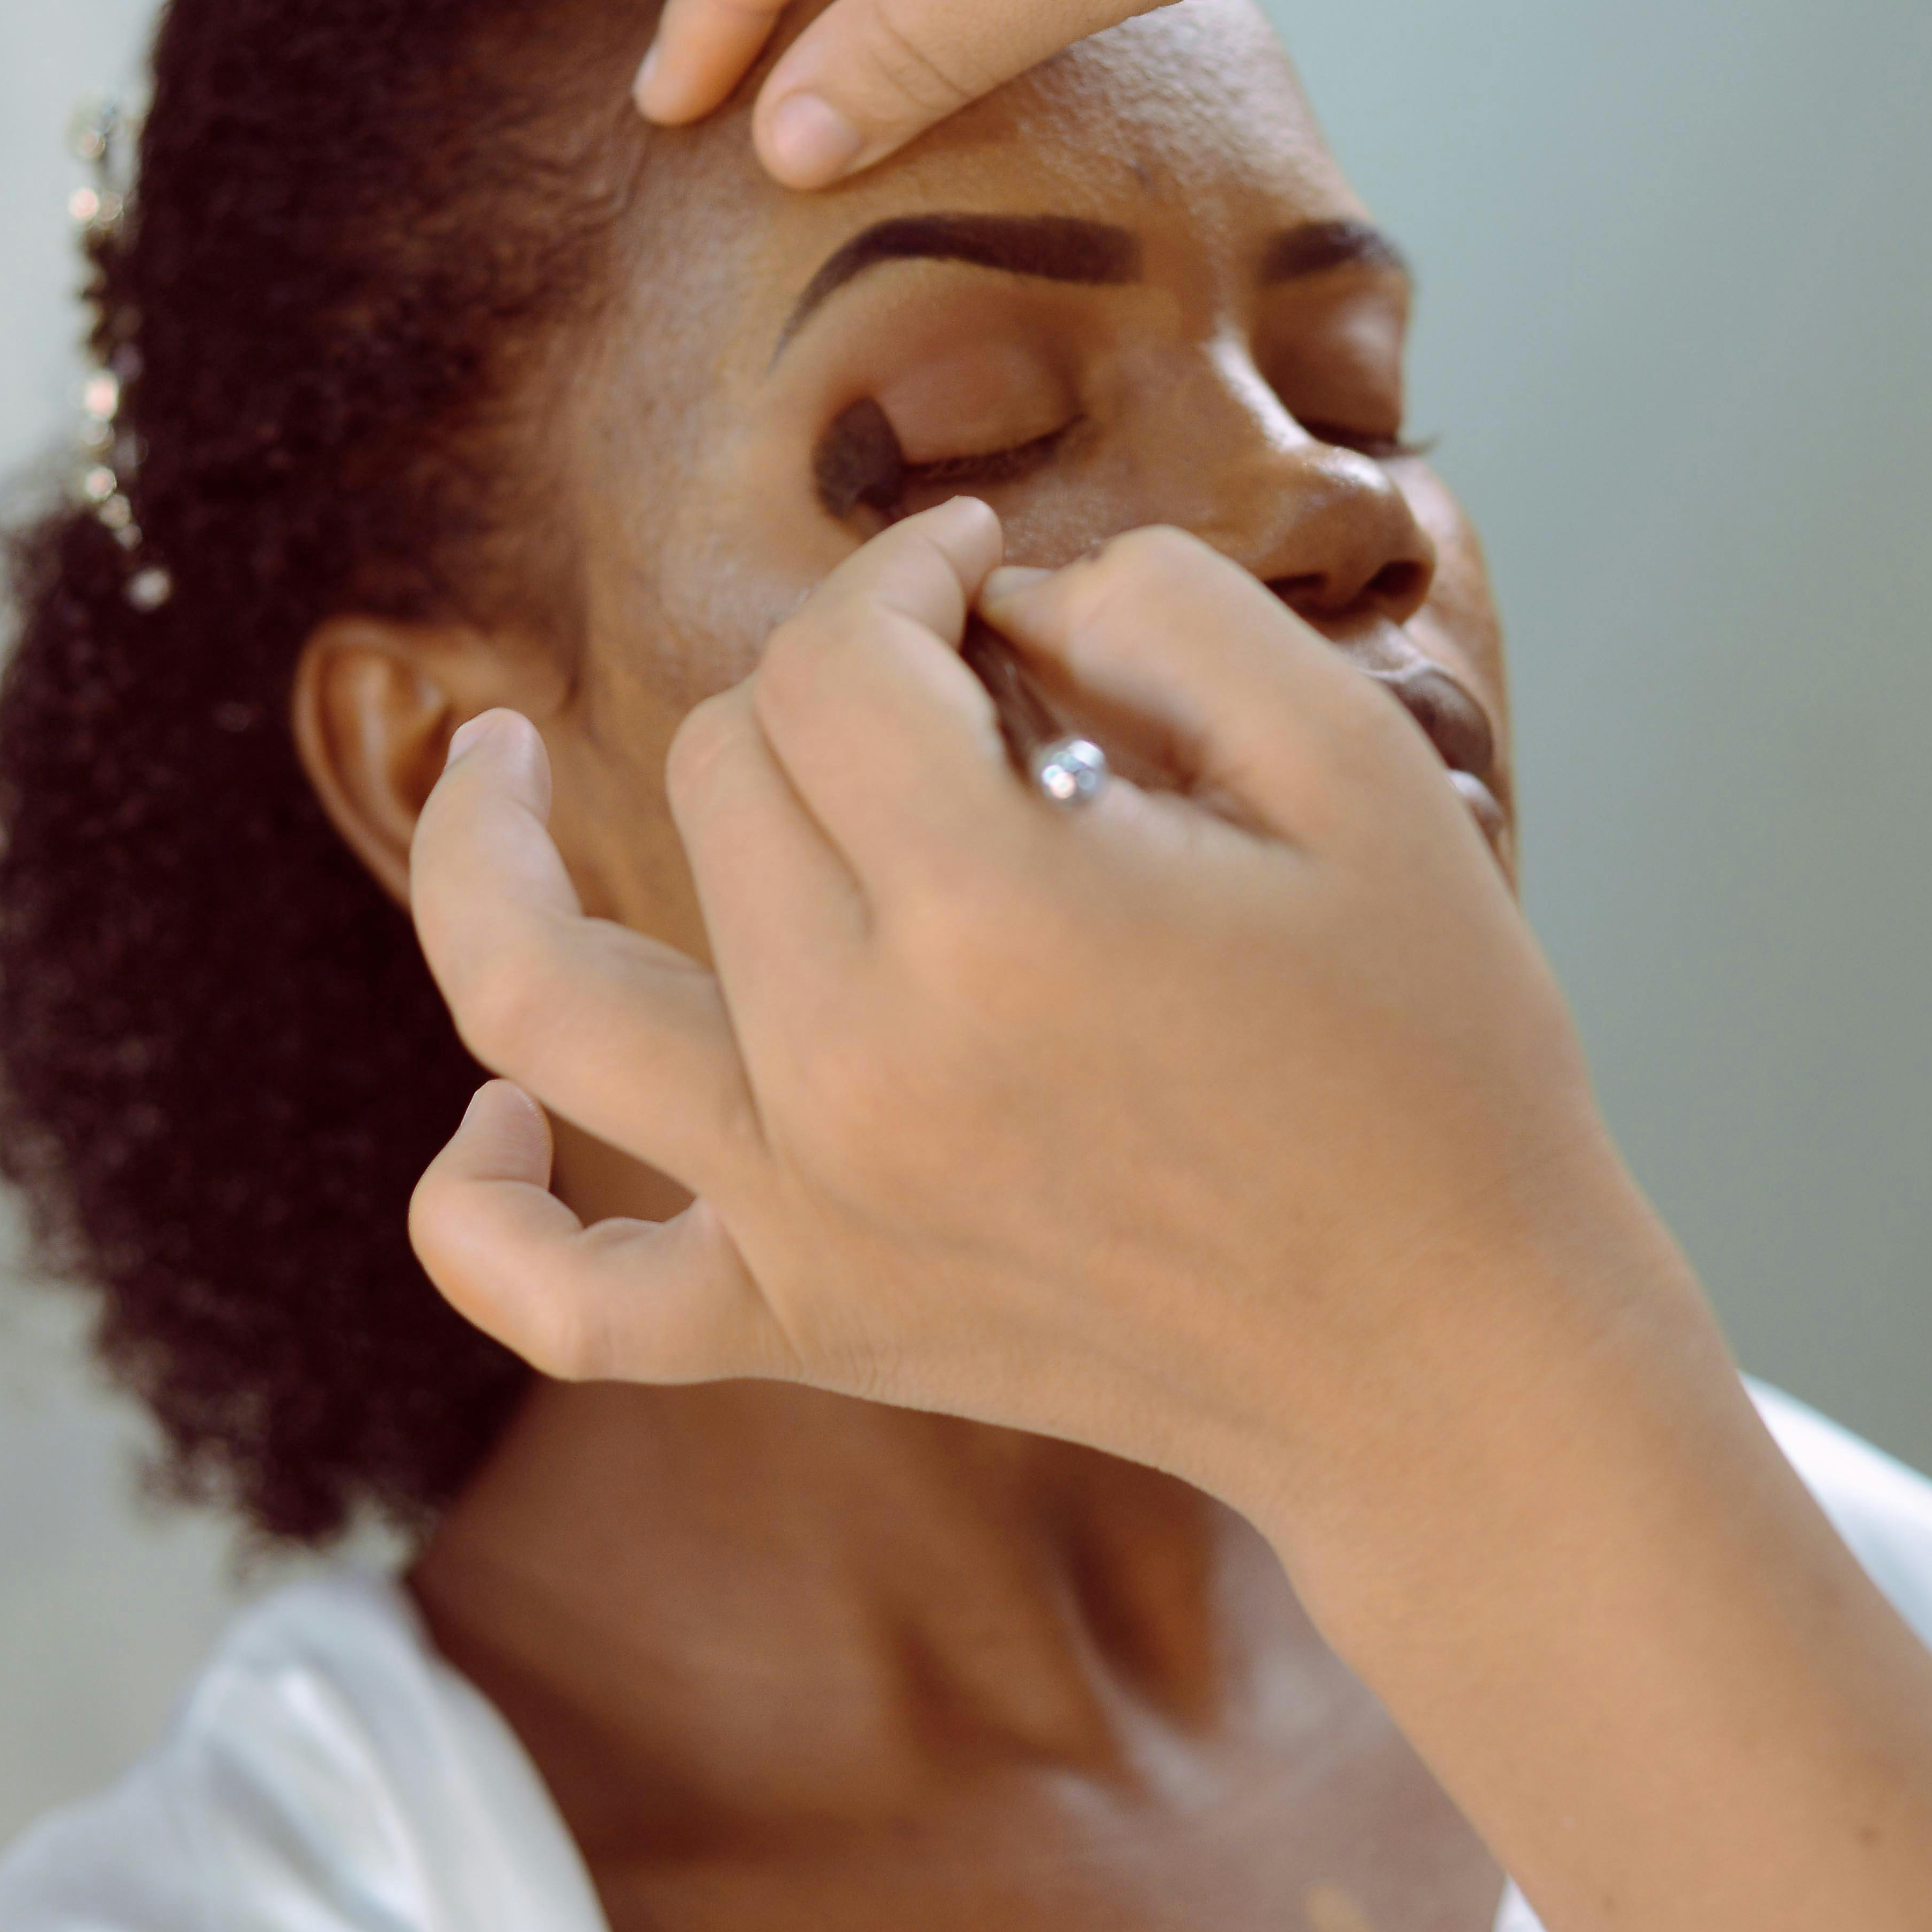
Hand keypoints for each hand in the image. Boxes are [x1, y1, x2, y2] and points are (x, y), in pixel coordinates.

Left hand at [400, 500, 1699, 1522]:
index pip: (844, 662)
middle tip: (951, 703)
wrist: (1448, 1360)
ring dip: (484, 867)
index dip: (908, 573)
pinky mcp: (809, 1327)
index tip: (981, 571)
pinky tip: (494, 1114)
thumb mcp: (1361, 773)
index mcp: (998, 915)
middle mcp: (858, 1065)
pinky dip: (483, 1211)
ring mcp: (810, 1212)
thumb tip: (1006, 604)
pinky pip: (565, 1296)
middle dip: (828, 693)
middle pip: (728, 777)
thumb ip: (1172, 618)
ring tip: (483, 768)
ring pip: (546, 996)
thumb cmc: (1431, 1063)